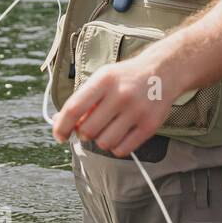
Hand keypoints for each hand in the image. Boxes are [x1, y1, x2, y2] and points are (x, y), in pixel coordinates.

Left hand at [51, 51, 180, 157]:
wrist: (163, 72)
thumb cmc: (125, 78)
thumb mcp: (101, 79)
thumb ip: (81, 100)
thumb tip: (59, 123)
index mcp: (104, 80)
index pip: (74, 108)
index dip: (61, 126)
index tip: (59, 136)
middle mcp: (121, 95)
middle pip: (87, 130)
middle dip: (83, 133)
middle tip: (90, 127)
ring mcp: (137, 111)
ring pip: (104, 143)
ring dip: (100, 140)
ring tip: (107, 129)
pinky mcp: (150, 126)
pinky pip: (122, 150)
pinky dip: (116, 148)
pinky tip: (119, 136)